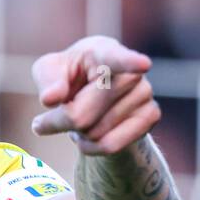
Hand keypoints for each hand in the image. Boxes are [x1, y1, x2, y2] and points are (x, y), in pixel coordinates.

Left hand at [29, 35, 158, 154]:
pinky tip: (92, 133)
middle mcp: (130, 72)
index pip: (117, 59)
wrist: (94, 95)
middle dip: (61, 121)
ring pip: (94, 134)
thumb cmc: (68, 77)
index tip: (143, 64)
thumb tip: (51, 98)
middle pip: (81, 116)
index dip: (130, 62)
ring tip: (83, 116)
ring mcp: (144, 93)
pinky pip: (110, 146)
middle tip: (61, 109)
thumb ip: (47, 80)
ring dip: (78, 133)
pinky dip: (91, 147)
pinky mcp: (151, 116)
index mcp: (104, 52)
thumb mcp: (49, 71)